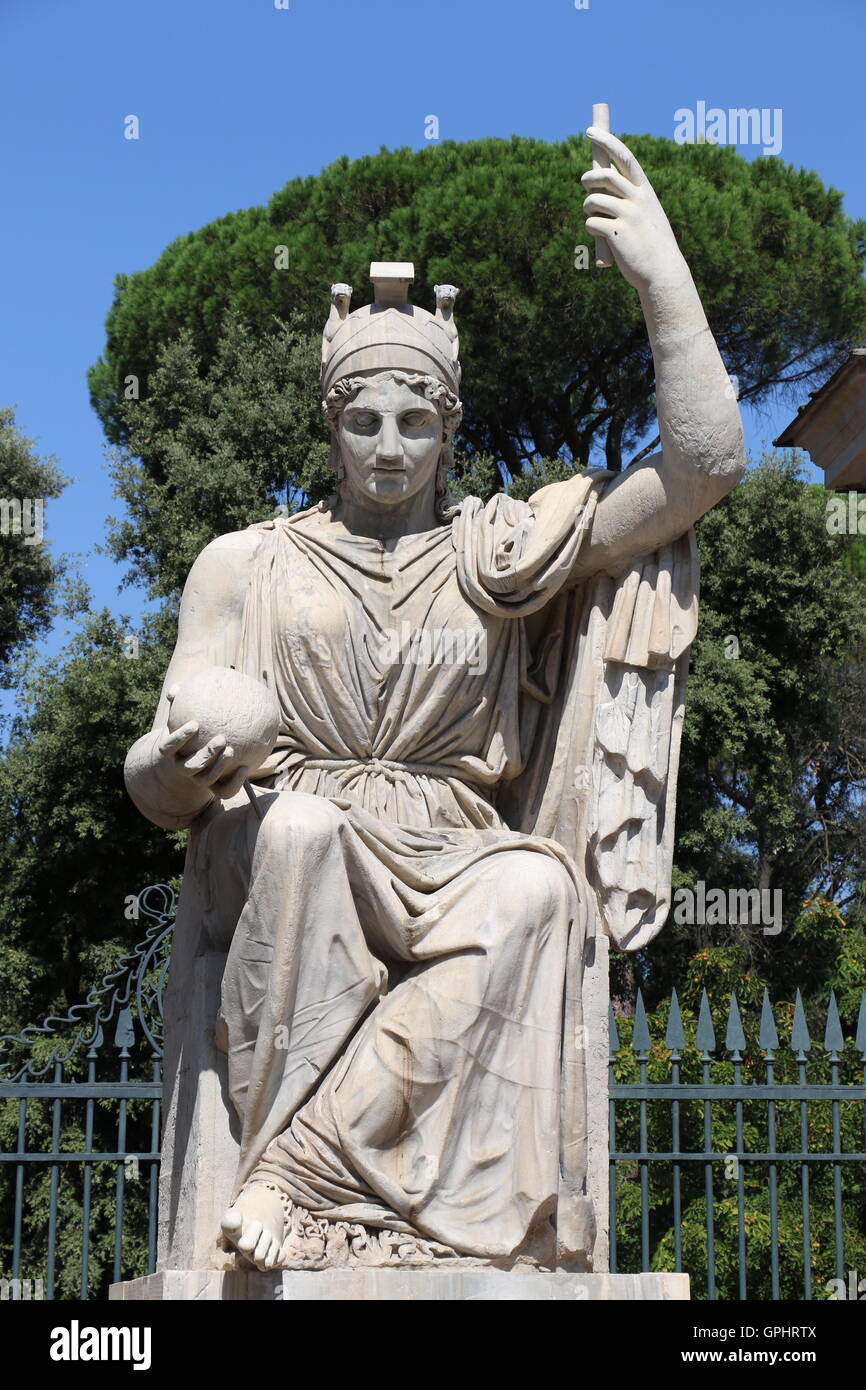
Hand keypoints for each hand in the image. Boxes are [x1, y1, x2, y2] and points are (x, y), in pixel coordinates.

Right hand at [157, 685, 250, 802]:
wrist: (192, 753)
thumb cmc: (187, 727)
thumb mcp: (180, 715)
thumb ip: (178, 700)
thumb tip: (174, 690)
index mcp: (171, 752)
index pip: (168, 748)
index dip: (180, 738)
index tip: (195, 724)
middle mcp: (182, 768)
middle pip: (190, 767)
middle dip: (206, 755)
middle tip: (222, 738)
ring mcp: (197, 780)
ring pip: (205, 780)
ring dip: (219, 767)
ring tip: (231, 750)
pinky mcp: (214, 788)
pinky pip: (224, 791)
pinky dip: (235, 782)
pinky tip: (246, 767)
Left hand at [582, 128, 686, 294]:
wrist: (662, 271)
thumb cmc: (650, 243)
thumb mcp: (644, 215)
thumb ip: (626, 199)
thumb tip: (597, 188)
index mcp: (645, 191)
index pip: (625, 158)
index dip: (607, 142)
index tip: (591, 131)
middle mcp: (638, 199)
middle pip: (604, 175)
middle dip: (589, 177)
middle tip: (585, 183)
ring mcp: (628, 216)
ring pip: (593, 200)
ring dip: (588, 208)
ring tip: (594, 217)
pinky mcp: (617, 234)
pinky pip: (591, 222)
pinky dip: (590, 227)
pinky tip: (600, 236)